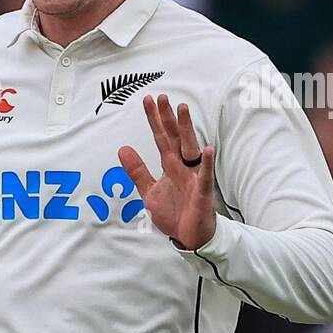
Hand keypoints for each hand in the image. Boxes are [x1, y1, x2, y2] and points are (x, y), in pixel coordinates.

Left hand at [118, 94, 217, 250]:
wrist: (189, 236)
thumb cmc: (174, 212)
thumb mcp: (148, 191)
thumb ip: (137, 171)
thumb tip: (123, 149)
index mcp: (170, 166)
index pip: (160, 138)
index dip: (154, 120)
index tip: (148, 101)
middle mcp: (182, 167)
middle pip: (174, 138)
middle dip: (168, 118)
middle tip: (162, 97)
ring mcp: (194, 177)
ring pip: (190, 149)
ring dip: (186, 130)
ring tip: (183, 110)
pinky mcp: (202, 192)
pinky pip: (205, 176)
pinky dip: (207, 163)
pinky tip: (208, 149)